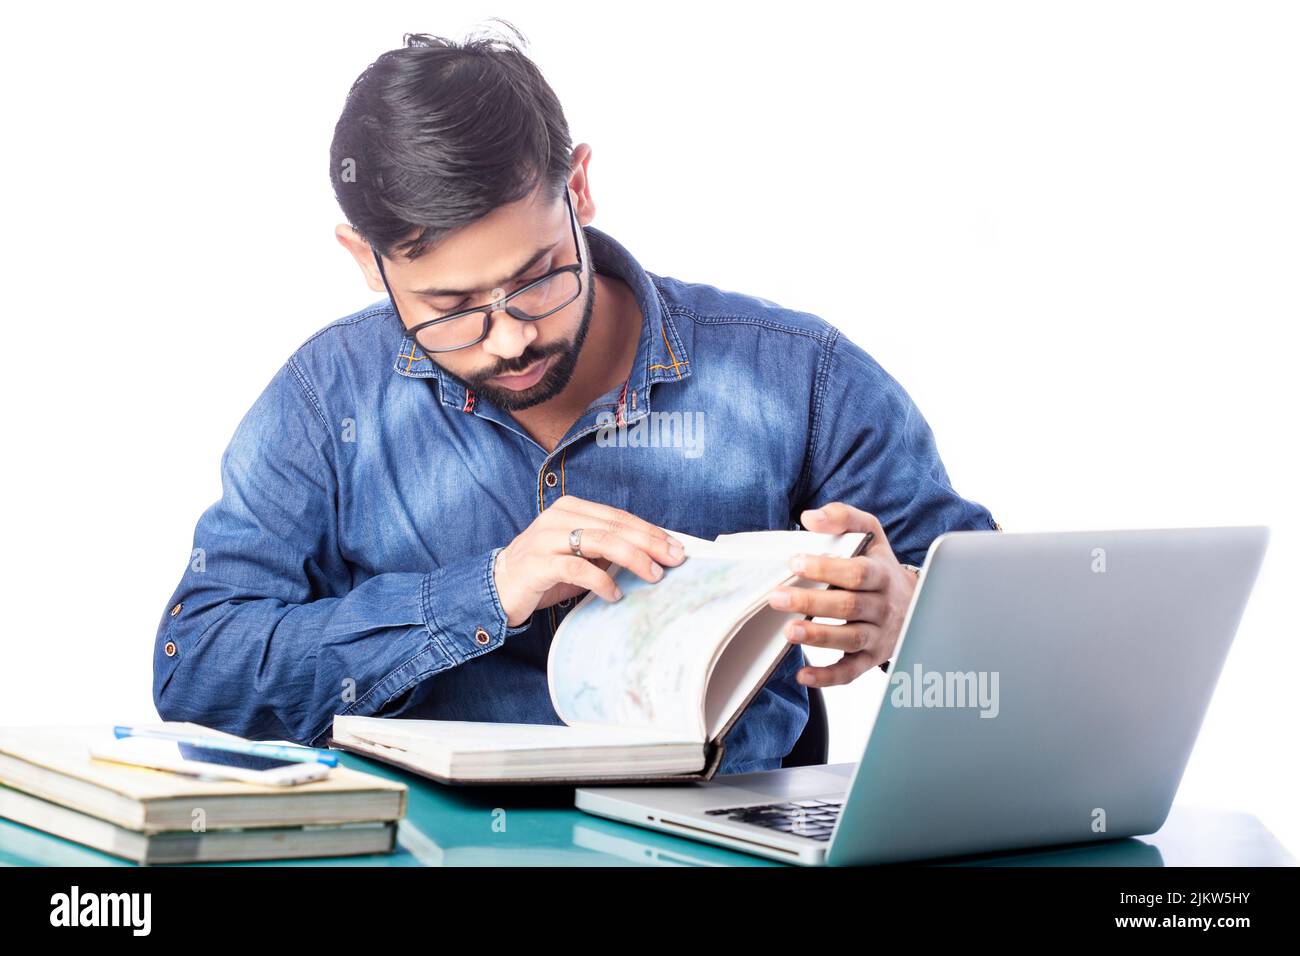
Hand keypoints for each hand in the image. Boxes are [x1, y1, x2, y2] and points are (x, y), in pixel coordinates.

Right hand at [493, 495, 685, 626]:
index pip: (619, 516)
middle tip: (674, 559)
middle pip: (614, 526)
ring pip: (599, 541)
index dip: (650, 531)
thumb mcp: (580, 556)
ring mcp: (546, 538)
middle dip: (649, 542)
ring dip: (632, 558)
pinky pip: (577, 568)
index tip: (677, 547)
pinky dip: (601, 581)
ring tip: (653, 576)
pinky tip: (615, 595)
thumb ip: (608, 550)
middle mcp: (559, 517)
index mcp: (572, 508)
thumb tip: (654, 556)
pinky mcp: (537, 563)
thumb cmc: (546, 571)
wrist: (498, 587)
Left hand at [767, 502, 918, 686]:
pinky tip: (803, 675)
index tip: (795, 562)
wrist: (917, 604)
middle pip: (850, 605)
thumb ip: (844, 518)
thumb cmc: (880, 566)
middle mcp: (883, 606)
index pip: (857, 572)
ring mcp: (878, 634)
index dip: (826, 568)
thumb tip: (811, 518)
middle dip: (812, 603)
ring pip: (851, 638)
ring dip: (819, 637)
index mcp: (882, 573)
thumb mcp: (871, 535)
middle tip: (778, 597)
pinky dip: (828, 677)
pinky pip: (851, 671)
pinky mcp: (871, 658)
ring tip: (790, 631)